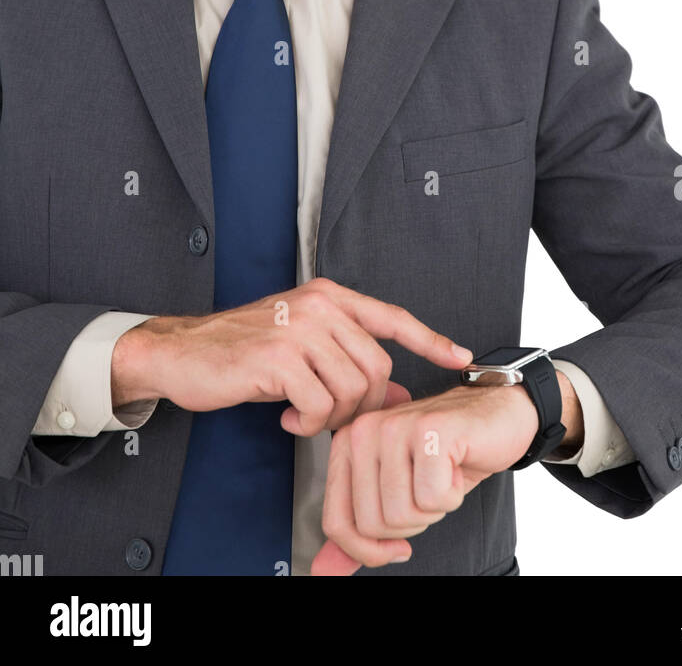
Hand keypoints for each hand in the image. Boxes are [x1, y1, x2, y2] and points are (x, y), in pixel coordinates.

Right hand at [110, 278, 472, 435]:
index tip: (459, 356)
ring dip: (331, 417)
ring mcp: (300, 328)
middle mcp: (319, 305)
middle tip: (329, 416)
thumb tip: (396, 394)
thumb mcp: (301, 346)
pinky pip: (319, 406)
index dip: (430, 339)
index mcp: (329, 296)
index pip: (393, 317)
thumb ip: (345, 360)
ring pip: (352, 390)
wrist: (182, 352)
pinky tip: (286, 417)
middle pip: (376, 369)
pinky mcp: (279, 357)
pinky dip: (307, 423)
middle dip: (361, 405)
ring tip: (302, 414)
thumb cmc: (241, 351)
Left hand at [310, 381, 540, 574]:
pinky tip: (456, 466)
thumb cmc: (446, 456)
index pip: (336, 523)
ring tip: (441, 475)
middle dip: (409, 524)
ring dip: (433, 509)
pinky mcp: (431, 429)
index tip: (396, 543)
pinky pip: (433, 499)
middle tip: (427, 490)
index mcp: (347, 444)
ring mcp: (396, 426)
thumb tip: (322, 572)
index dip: (368, 549)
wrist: (497, 416)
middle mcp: (365, 429)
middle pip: (372, 525)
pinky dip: (452, 495)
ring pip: (402, 514)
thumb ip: (361, 533)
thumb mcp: (397, 497)